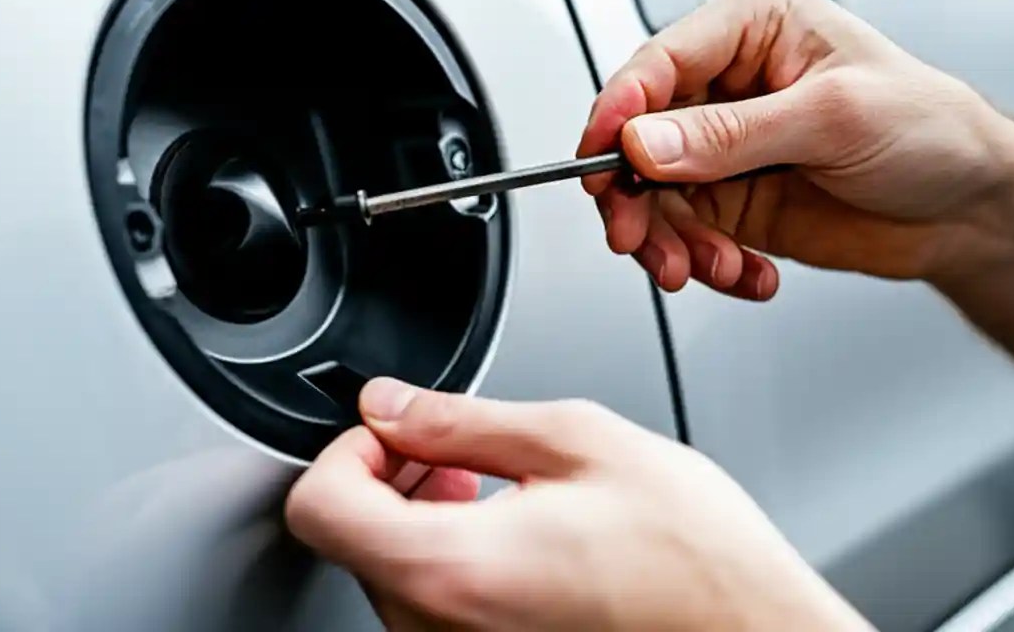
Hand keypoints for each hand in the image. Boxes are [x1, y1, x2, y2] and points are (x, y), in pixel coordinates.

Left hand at [286, 379, 870, 630]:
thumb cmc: (694, 559)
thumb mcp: (578, 444)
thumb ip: (461, 420)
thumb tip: (391, 404)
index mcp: (450, 571)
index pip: (318, 507)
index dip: (348, 449)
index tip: (394, 428)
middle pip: (352, 541)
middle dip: (391, 477)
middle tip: (455, 450)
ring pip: (391, 574)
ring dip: (420, 518)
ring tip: (490, 486)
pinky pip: (432, 608)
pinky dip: (449, 559)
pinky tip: (508, 532)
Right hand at [578, 0, 1013, 296]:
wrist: (970, 209)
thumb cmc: (930, 130)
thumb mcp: (832, 119)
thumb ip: (730, 135)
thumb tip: (645, 143)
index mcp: (752, 26)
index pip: (659, 63)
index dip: (618, 110)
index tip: (600, 157)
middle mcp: (727, 83)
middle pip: (639, 137)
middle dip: (637, 198)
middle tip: (639, 239)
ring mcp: (724, 147)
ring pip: (653, 196)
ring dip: (673, 243)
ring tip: (711, 267)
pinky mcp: (730, 199)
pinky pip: (686, 235)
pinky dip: (706, 263)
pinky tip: (745, 273)